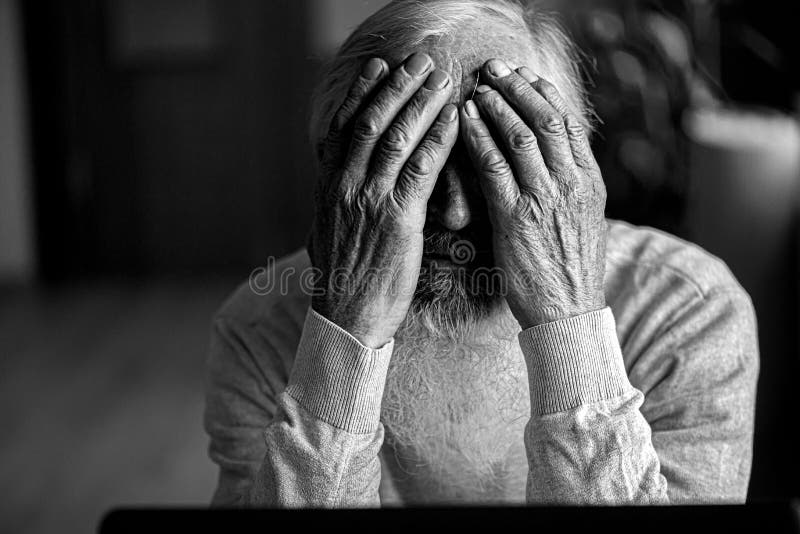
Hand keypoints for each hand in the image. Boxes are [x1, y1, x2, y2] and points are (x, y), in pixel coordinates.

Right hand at [309, 53, 457, 347]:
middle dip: (397, 86)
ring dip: (422, 101)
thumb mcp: (327, 233)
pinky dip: (439, 138)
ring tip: (442, 76)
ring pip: (396, 137)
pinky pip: (422, 167)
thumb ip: (335, 203)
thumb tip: (336, 186)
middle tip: (418, 59)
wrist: (346, 318)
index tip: (379, 67)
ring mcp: (369, 199)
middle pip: (372, 121)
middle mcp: (346, 185)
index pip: (344, 127)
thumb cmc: (343, 281)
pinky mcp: (397, 218)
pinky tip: (455, 118)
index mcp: (329, 187)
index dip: (363, 94)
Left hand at [460, 59, 606, 328]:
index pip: (568, 122)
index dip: (542, 93)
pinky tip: (464, 121)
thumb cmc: (570, 269)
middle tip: (494, 67)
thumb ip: (572, 184)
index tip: (524, 74)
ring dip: (494, 105)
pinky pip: (494, 166)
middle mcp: (571, 183)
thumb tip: (557, 156)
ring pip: (519, 135)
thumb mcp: (585, 219)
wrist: (567, 312)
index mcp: (590, 181)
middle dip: (516, 87)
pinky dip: (478, 137)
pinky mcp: (515, 217)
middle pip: (544, 118)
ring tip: (475, 87)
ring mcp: (544, 198)